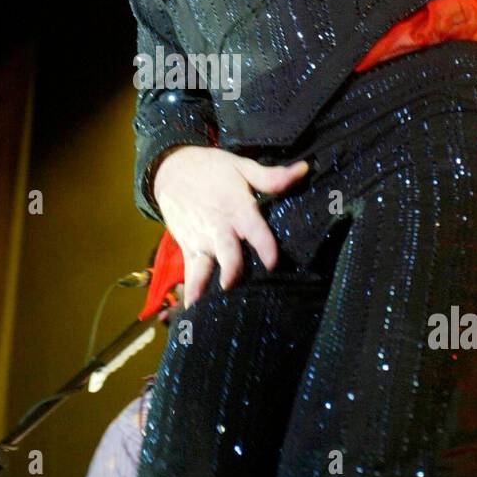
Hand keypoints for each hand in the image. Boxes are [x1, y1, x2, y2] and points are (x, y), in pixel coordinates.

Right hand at [152, 147, 309, 308]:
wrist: (172, 170)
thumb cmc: (213, 168)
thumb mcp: (242, 167)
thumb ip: (272, 176)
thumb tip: (304, 170)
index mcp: (238, 209)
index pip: (255, 231)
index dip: (265, 248)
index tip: (273, 264)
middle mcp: (219, 229)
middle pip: (228, 256)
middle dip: (234, 273)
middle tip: (241, 287)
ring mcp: (202, 241)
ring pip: (207, 269)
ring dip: (211, 286)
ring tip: (215, 305)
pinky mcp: (189, 248)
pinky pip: (191, 273)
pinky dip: (192, 291)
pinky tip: (194, 309)